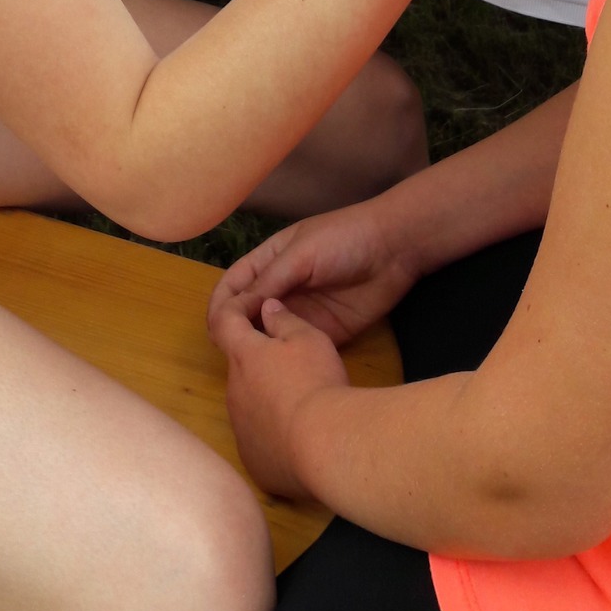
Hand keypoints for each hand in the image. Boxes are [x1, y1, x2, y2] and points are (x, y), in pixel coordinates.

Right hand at [209, 197, 419, 347]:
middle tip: (232, 352)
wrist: (394, 249)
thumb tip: (233, 311)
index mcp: (269, 263)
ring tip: (253, 365)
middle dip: (235, 331)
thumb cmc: (342, 239)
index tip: (216, 327)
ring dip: (259, 349)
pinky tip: (280, 371)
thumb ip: (268, 281)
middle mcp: (280, 290)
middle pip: (246, 314)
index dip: (220, 304)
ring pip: (269, 336)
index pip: (233, 285)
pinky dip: (285, 360)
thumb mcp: (300, 254)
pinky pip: (296, 350)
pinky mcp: (323, 334)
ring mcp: (301, 313)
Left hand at [210, 292, 350, 499]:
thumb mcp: (308, 339)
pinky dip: (273, 433)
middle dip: (261, 362)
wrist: (324, 444)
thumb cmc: (316, 382)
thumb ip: (284, 320)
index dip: (236, 308)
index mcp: (244, 357)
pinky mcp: (252, 460)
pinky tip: (300, 436)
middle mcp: (233, 392)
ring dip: (267, 399)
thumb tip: (267, 308)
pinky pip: (258, 439)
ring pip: (249, 406)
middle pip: (240, 369)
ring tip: (303, 403)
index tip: (256, 305)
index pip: (224, 322)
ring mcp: (240, 430)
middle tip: (295, 364)